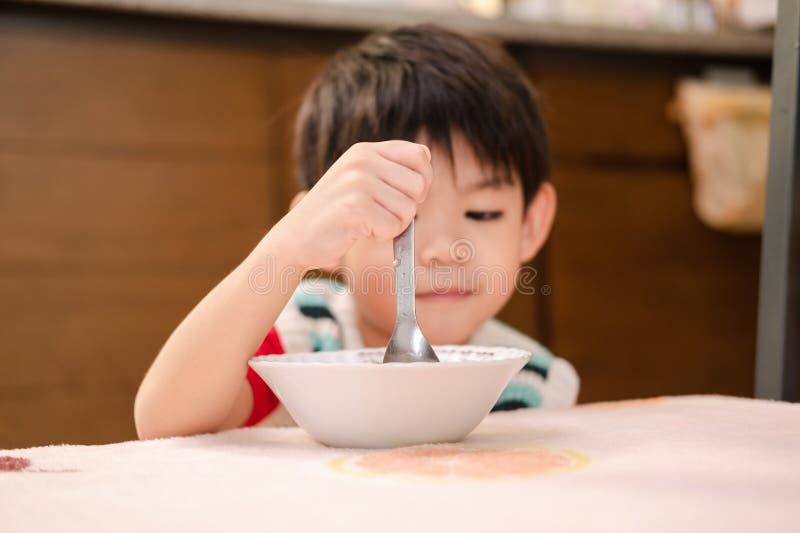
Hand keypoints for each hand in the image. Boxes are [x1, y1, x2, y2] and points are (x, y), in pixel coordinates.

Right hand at [273, 140, 432, 270]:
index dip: (423, 180)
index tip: (407, 196)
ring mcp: (358, 182)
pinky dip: (380, 236)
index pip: (420, 155)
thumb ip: (389, 171)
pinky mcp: (355, 207)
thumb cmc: (334, 214)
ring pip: (408, 210)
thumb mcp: (359, 180)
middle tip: (380, 214)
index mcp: (365, 150)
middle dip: (407, 208)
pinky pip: (392, 227)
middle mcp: (362, 160)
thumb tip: (426, 165)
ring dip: (392, 225)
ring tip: (366, 223)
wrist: (295, 237)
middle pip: (419, 185)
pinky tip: (359, 231)